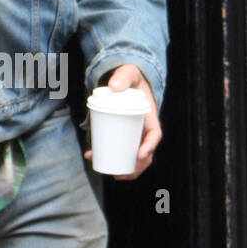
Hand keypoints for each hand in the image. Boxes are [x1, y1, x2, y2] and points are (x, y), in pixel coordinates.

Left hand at [84, 64, 162, 179]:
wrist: (126, 80)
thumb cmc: (130, 78)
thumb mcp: (129, 73)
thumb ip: (123, 76)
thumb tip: (114, 85)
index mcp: (150, 117)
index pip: (154, 135)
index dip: (149, 147)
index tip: (140, 155)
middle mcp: (144, 129)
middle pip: (145, 153)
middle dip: (136, 167)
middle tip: (121, 173)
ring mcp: (133, 134)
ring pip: (133, 157)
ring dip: (125, 169)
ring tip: (112, 174)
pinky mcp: (122, 135)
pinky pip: (118, 149)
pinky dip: (106, 155)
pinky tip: (91, 156)